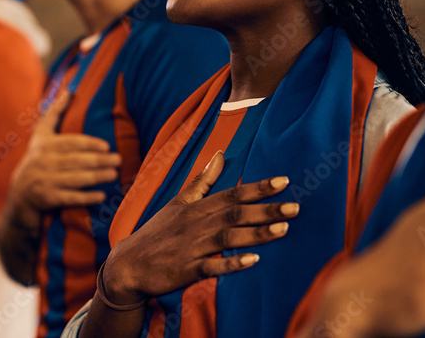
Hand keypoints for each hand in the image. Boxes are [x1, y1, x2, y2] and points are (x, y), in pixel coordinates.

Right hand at [8, 89, 121, 226]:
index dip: (89, 144)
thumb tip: (69, 91)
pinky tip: (101, 195)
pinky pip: (70, 198)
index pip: (71, 143)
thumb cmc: (36, 158)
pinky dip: (86, 197)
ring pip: (76, 179)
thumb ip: (55, 112)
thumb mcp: (41, 134)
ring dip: (97, 177)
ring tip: (114, 174)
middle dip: (99, 161)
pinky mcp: (48, 199)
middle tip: (118, 159)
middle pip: (76, 161)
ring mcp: (46, 181)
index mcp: (45, 144)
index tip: (106, 146)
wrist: (19, 194)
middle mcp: (44, 162)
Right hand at [101, 150, 297, 305]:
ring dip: (256, 233)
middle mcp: (197, 224)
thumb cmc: (158, 232)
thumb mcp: (178, 202)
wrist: (129, 264)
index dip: (258, 187)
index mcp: (197, 207)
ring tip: (283, 229)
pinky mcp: (188, 269)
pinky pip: (212, 266)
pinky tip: (252, 261)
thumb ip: (201, 180)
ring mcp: (193, 247)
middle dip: (266, 209)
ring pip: (228, 237)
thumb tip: (220, 155)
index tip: (284, 181)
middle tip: (295, 206)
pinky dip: (232, 263)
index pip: (232, 193)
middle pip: (235, 213)